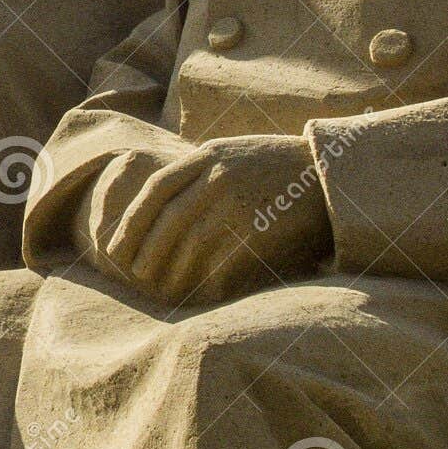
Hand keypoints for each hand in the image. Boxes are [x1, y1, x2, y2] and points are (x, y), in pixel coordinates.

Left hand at [98, 135, 331, 305]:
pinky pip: (224, 261)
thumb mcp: (233, 153)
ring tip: (164, 291)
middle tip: (135, 276)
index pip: (155, 189)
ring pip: (191, 244)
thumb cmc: (278, 168)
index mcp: (209, 156)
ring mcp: (242, 202)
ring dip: (172, 272)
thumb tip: (157, 204)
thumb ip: (198, 171)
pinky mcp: (262, 229)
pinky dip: (207, 282)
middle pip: (167, 219)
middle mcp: (221, 176)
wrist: (331, 174)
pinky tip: (200, 295)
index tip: (116, 245)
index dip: (130, 220)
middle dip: (145, 251)